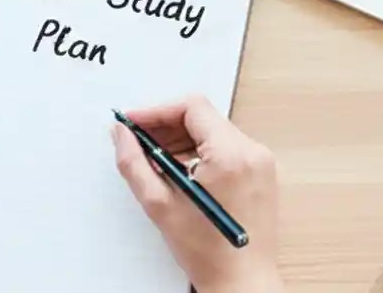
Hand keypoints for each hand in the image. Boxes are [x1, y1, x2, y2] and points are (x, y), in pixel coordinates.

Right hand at [112, 96, 281, 292]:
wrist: (242, 284)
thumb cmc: (209, 253)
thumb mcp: (160, 205)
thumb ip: (134, 163)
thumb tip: (122, 135)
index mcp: (230, 155)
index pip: (191, 107)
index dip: (156, 111)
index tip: (134, 123)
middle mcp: (251, 152)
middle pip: (202, 117)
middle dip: (166, 126)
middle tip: (139, 142)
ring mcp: (260, 162)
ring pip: (212, 131)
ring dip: (181, 139)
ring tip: (156, 162)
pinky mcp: (260, 173)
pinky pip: (226, 147)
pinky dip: (199, 152)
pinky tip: (179, 172)